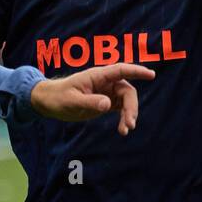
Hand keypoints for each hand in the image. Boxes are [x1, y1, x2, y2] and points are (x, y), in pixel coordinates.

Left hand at [29, 64, 155, 135]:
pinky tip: (122, 130)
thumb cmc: (59, 97)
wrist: (49, 102)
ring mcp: (107, 92)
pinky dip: (123, 119)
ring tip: (125, 130)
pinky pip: (121, 109)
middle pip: (128, 91)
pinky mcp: (106, 103)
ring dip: (129, 115)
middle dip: (131, 107)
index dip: (137, 71)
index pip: (121, 70)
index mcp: (98, 76)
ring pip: (127, 101)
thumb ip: (90, 101)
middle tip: (130, 124)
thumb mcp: (72, 100)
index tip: (151, 75)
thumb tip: (108, 105)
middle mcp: (106, 82)